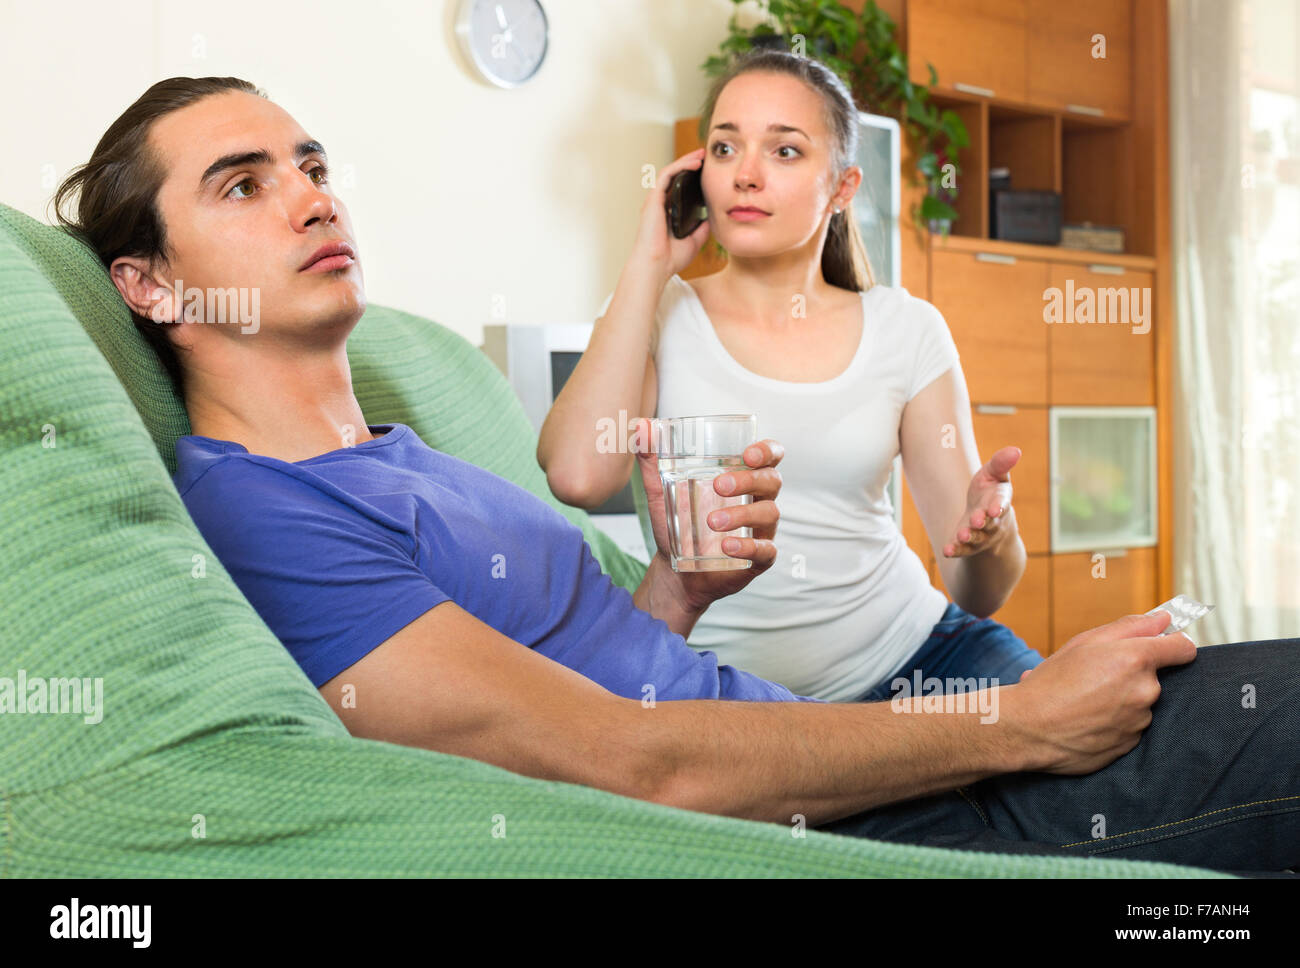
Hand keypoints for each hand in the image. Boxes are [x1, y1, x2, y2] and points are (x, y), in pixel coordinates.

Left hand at [632, 417, 781, 612]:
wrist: (675, 571)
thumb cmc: (677, 524)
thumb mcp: (661, 492)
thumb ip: (652, 461)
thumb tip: (641, 428)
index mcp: (742, 478)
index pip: (769, 457)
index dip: (767, 451)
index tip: (748, 453)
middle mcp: (756, 500)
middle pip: (771, 480)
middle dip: (748, 479)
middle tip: (718, 486)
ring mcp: (761, 530)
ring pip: (768, 513)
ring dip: (741, 515)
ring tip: (712, 521)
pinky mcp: (759, 558)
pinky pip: (765, 550)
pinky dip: (748, 547)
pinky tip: (726, 546)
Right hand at [633, 148, 711, 283]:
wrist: (656, 267)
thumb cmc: (671, 259)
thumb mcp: (695, 241)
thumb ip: (702, 229)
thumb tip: (712, 219)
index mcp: (667, 213)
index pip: (679, 188)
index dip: (692, 177)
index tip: (707, 170)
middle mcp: (659, 204)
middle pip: (675, 177)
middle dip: (689, 164)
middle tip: (706, 156)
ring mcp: (655, 200)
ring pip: (671, 172)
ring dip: (686, 161)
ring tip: (702, 155)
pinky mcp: (654, 199)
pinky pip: (667, 175)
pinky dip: (680, 166)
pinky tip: (695, 163)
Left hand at [943, 446, 1019, 557]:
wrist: (987, 519)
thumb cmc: (989, 492)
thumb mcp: (994, 475)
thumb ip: (1001, 464)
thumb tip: (1015, 450)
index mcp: (1000, 501)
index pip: (1001, 504)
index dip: (998, 507)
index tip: (994, 509)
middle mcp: (993, 522)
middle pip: (989, 523)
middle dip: (982, 522)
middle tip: (976, 521)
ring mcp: (981, 535)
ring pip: (977, 538)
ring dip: (970, 537)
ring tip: (962, 535)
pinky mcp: (968, 545)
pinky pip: (963, 550)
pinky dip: (956, 550)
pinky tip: (947, 551)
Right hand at [1003, 611, 1196, 774]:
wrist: (1028, 729)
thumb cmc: (1051, 682)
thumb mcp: (1084, 643)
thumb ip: (1130, 627)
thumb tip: (1164, 619)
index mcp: (1136, 659)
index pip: (1182, 648)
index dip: (1172, 643)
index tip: (1161, 646)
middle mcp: (1145, 691)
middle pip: (1155, 677)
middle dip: (1132, 674)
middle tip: (1095, 676)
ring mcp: (1140, 721)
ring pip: (1140, 703)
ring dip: (1122, 700)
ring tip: (1085, 700)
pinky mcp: (1131, 745)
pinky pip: (1130, 726)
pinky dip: (1114, 722)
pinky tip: (1087, 719)